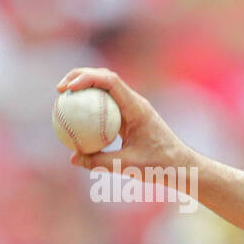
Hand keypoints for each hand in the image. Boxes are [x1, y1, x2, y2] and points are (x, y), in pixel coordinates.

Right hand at [55, 68, 195, 173]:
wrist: (183, 167)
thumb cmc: (161, 166)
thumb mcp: (128, 166)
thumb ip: (99, 161)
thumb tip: (73, 158)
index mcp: (137, 108)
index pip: (110, 81)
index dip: (86, 78)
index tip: (68, 88)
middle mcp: (136, 103)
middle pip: (105, 77)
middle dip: (80, 76)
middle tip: (60, 90)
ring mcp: (134, 109)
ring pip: (106, 89)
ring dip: (85, 88)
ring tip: (63, 98)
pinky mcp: (131, 117)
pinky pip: (108, 106)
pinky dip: (92, 107)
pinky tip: (77, 119)